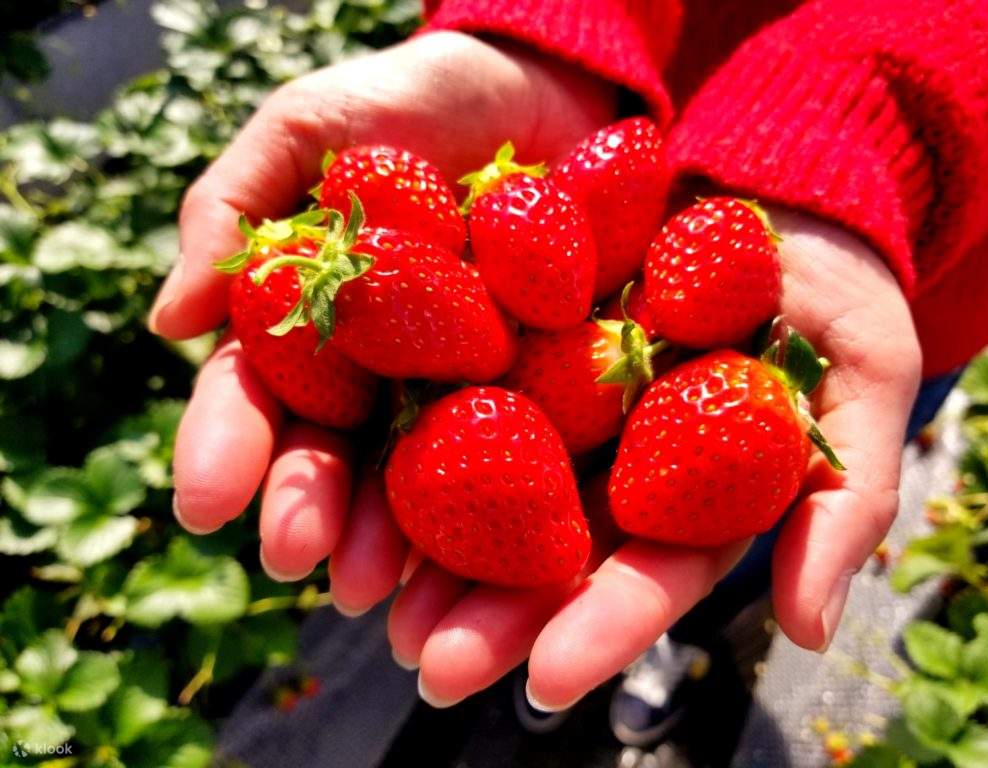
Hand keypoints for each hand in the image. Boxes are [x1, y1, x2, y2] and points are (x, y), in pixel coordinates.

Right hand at [151, 31, 615, 604]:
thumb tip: (168, 321)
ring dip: (399, 542)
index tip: (207, 502)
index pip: (260, 396)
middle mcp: (384, 374)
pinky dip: (511, 514)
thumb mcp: (314, 126)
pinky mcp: (550, 390)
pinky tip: (499, 563)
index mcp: (318, 326)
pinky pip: (529, 457)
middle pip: (339, 457)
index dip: (231, 448)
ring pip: (423, 480)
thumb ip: (239, 205)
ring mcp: (466, 389)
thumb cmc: (418, 100)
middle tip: (304, 560)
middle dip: (315, 509)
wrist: (551, 91)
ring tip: (385, 592)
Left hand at [396, 209, 922, 708]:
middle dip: (492, 610)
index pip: (649, 570)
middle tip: (431, 665)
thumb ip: (846, 496)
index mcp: (688, 486)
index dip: (603, 626)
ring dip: (429, 541)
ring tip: (372, 598)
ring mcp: (555, 390)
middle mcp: (611, 453)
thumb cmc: (830, 282)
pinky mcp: (512, 319)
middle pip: (549, 544)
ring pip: (487, 478)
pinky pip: (455, 371)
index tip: (547, 682)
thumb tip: (811, 634)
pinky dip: (409, 419)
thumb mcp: (865, 374)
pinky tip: (357, 463)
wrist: (770, 176)